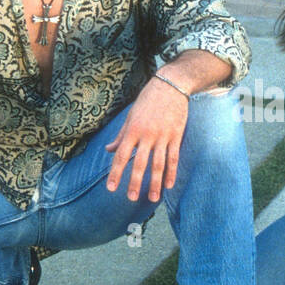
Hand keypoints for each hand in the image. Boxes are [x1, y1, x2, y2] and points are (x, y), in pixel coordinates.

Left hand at [104, 75, 189, 201]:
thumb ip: (120, 136)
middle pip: (140, 163)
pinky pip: (173, 157)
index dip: (116, 173)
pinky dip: (172, 172)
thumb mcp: (130, 116)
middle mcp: (147, 135)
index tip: (111, 188)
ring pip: (158, 164)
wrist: (170, 86)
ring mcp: (162, 136)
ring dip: (155, 183)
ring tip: (153, 198)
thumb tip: (108, 150)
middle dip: (135, 182)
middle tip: (131, 198)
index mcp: (132, 130)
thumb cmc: (147, 100)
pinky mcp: (176, 136)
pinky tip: (169, 185)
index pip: (121, 156)